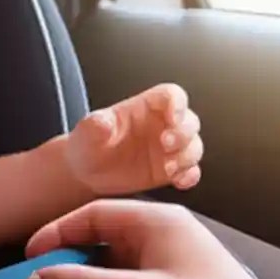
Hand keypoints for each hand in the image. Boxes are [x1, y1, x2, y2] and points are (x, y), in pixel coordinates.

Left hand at [65, 84, 202, 195]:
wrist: (86, 174)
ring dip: (187, 156)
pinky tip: (178, 182)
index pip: (171, 95)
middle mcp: (161, 125)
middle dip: (184, 133)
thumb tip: (104, 122)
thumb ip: (96, 125)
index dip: (177, 104)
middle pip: (189, 121)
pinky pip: (190, 171)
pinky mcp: (169, 170)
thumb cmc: (87, 145)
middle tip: (166, 144)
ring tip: (167, 168)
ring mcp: (168, 149)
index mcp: (144, 108)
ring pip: (194, 146)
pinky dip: (189, 176)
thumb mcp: (86, 132)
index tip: (172, 117)